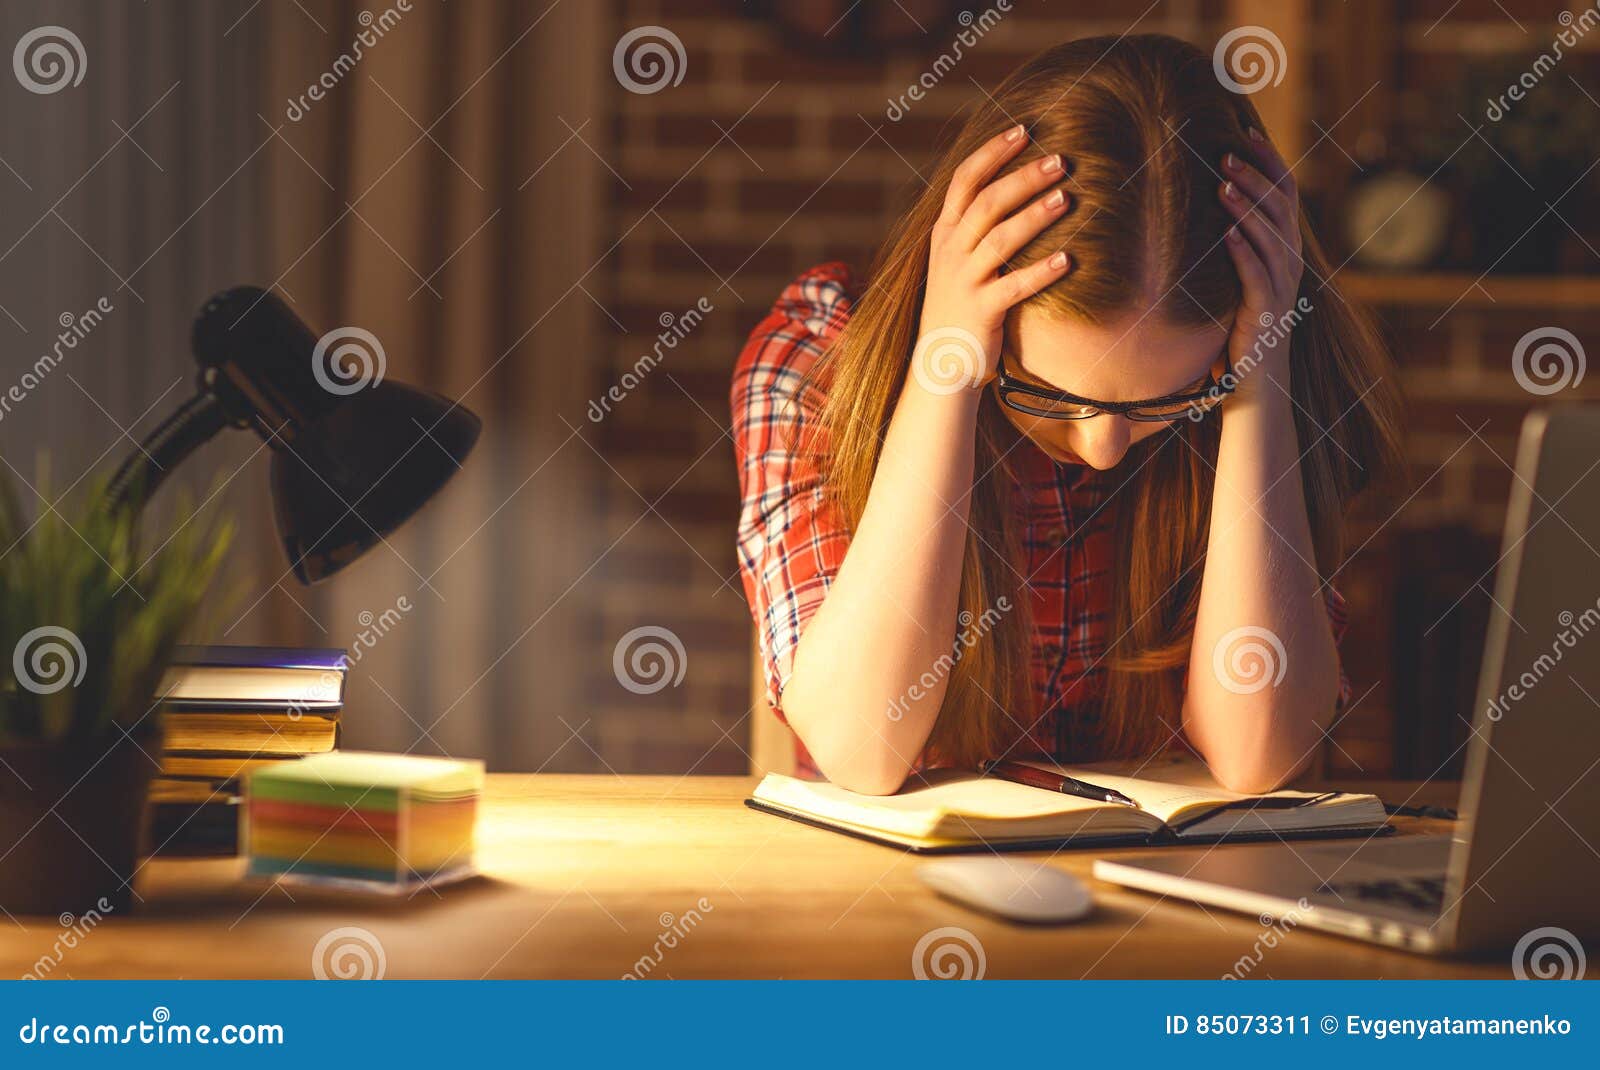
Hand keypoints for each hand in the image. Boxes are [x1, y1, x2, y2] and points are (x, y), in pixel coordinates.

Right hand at [913, 124, 1071, 394]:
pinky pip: (1014, 286)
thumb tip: (1011, 184)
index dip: (992, 152)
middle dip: (1024, 177)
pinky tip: (1068, 259)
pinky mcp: (980, 311)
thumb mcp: (956, 260)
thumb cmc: (959, 306)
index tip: (1023, 131)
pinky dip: (1041, 271)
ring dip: (1035, 215)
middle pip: (987, 202)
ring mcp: (963, 281)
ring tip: (1067, 197)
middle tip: (1060, 160)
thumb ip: (974, 226)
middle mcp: (950, 252)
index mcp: (945, 233)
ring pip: (999, 239)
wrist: (939, 364)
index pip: (964, 180)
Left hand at [1217, 128, 1304, 398]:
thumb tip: (1204, 201)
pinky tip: (1226, 232)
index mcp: (1285, 249)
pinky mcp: (1265, 312)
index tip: (1245, 131)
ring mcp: (1280, 287)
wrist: (1254, 383)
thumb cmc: (1239, 328)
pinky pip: (1256, 275)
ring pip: (1270, 236)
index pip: (1284, 193)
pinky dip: (1243, 251)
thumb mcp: (1237, 277)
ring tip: (1221, 182)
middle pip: (1279, 207)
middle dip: (1254, 176)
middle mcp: (1289, 263)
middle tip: (1226, 152)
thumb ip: (1233, 243)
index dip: (1268, 160)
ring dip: (1246, 206)